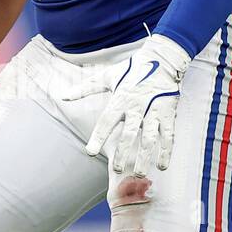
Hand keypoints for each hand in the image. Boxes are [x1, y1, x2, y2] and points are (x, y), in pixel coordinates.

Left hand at [77, 34, 190, 175]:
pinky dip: (166, 151)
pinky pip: (168, 135)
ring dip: (144, 157)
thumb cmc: (131, 69)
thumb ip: (85, 88)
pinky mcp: (168, 113)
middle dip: (122, 153)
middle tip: (117, 169)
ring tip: (139, 173)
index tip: (90, 152)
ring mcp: (153, 111)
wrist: (161, 59)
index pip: (106, 121)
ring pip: (149, 138)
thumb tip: (63, 96)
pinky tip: (162, 165)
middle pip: (128, 134)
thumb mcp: (106, 76)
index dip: (98, 137)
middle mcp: (136, 106)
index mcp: (120, 99)